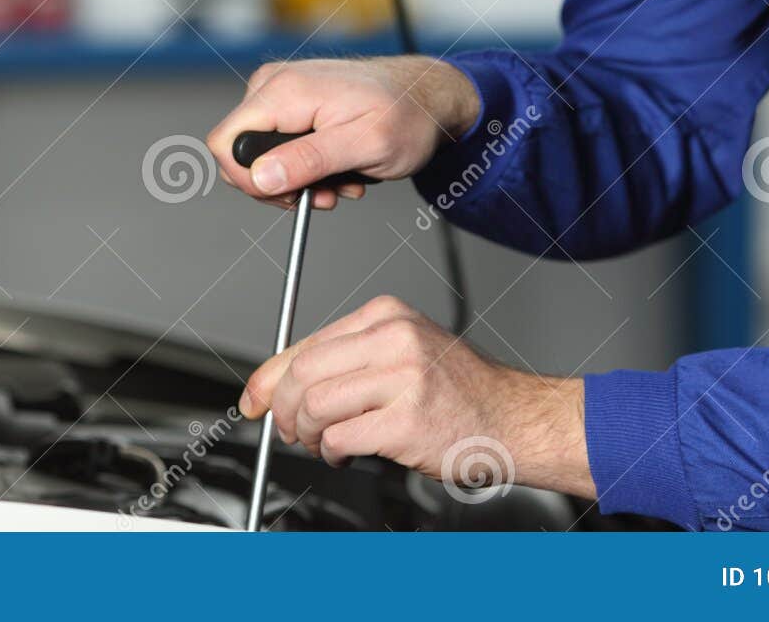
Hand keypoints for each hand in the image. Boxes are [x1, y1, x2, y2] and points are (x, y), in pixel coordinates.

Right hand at [207, 56, 479, 209]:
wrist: (426, 94)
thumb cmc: (406, 114)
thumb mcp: (365, 146)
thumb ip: (309, 160)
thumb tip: (259, 177)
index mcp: (284, 91)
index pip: (226, 143)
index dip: (249, 181)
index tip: (291, 197)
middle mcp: (274, 85)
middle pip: (242, 153)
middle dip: (282, 184)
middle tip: (327, 193)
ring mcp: (280, 91)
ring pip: (263, 155)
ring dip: (301, 179)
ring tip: (343, 179)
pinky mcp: (290, 101)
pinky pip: (279, 144)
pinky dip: (307, 165)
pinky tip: (339, 167)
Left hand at [238, 295, 594, 498]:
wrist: (513, 419)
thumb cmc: (457, 391)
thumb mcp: (402, 353)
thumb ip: (347, 361)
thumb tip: (280, 384)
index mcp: (386, 314)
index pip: (307, 343)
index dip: (270, 377)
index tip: (255, 400)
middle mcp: (394, 337)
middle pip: (304, 372)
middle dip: (284, 410)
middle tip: (288, 430)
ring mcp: (403, 377)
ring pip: (316, 405)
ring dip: (306, 434)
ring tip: (321, 444)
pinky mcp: (408, 419)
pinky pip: (340, 438)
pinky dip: (331, 452)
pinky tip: (345, 454)